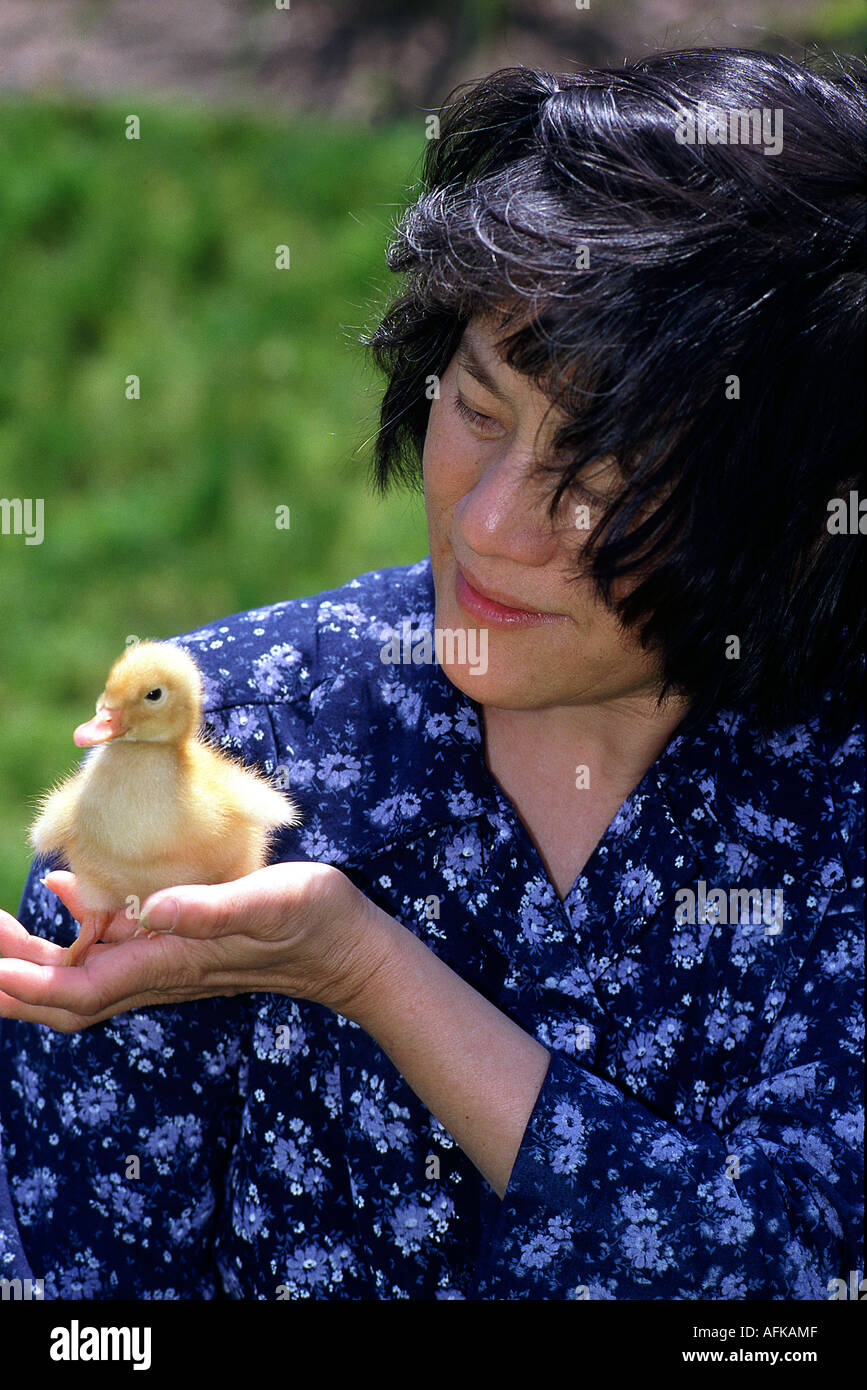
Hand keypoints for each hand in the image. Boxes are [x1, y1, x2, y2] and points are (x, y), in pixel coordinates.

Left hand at [0, 863, 394, 1032]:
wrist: (351, 952)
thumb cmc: (316, 921)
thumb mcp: (268, 901)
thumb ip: (211, 908)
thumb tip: (153, 908)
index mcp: (171, 962)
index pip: (78, 991)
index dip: (25, 983)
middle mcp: (160, 973)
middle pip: (65, 998)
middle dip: (12, 981)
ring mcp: (168, 966)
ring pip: (82, 981)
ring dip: (32, 964)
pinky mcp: (180, 950)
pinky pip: (111, 955)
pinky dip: (74, 935)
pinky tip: (66, 894)